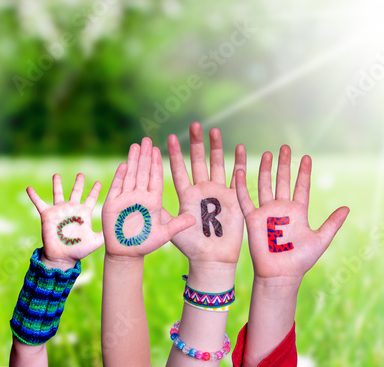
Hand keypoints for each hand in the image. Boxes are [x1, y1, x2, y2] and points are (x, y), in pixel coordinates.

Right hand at [26, 173, 105, 269]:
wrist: (62, 257)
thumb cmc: (80, 250)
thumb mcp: (97, 240)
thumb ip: (107, 231)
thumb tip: (119, 226)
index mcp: (84, 213)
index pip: (91, 198)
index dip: (95, 190)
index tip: (99, 182)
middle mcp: (72, 210)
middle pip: (76, 192)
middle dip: (78, 183)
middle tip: (81, 174)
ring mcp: (59, 211)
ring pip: (58, 194)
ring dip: (57, 184)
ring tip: (56, 175)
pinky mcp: (47, 215)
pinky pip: (39, 203)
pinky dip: (34, 196)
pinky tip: (29, 188)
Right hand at [101, 138, 194, 258]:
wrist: (127, 254)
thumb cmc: (146, 244)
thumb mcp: (165, 234)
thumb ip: (178, 225)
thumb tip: (194, 219)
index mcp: (153, 201)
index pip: (155, 178)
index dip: (156, 163)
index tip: (158, 149)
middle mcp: (140, 197)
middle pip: (143, 172)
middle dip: (145, 156)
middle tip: (147, 139)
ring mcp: (126, 199)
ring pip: (130, 176)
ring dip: (133, 161)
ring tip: (136, 145)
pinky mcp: (112, 205)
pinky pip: (117, 187)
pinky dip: (120, 176)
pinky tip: (124, 164)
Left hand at [167, 122, 245, 265]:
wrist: (212, 258)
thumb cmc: (191, 247)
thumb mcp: (170, 229)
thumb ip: (161, 214)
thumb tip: (145, 201)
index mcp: (186, 195)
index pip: (178, 170)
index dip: (174, 155)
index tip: (168, 138)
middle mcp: (202, 190)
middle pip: (199, 161)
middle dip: (197, 143)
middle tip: (194, 124)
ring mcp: (218, 192)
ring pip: (217, 164)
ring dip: (217, 148)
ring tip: (215, 130)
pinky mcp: (233, 198)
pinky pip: (236, 177)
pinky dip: (238, 163)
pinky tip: (239, 148)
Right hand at [236, 146, 348, 281]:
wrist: (281, 275)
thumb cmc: (301, 261)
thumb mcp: (321, 239)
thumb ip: (332, 223)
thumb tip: (347, 208)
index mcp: (299, 212)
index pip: (301, 187)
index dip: (303, 172)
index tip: (306, 157)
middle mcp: (282, 209)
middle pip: (283, 181)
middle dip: (284, 164)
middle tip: (284, 147)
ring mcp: (267, 213)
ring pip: (265, 185)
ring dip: (265, 170)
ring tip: (267, 154)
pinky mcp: (253, 219)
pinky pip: (246, 199)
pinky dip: (242, 186)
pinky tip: (241, 171)